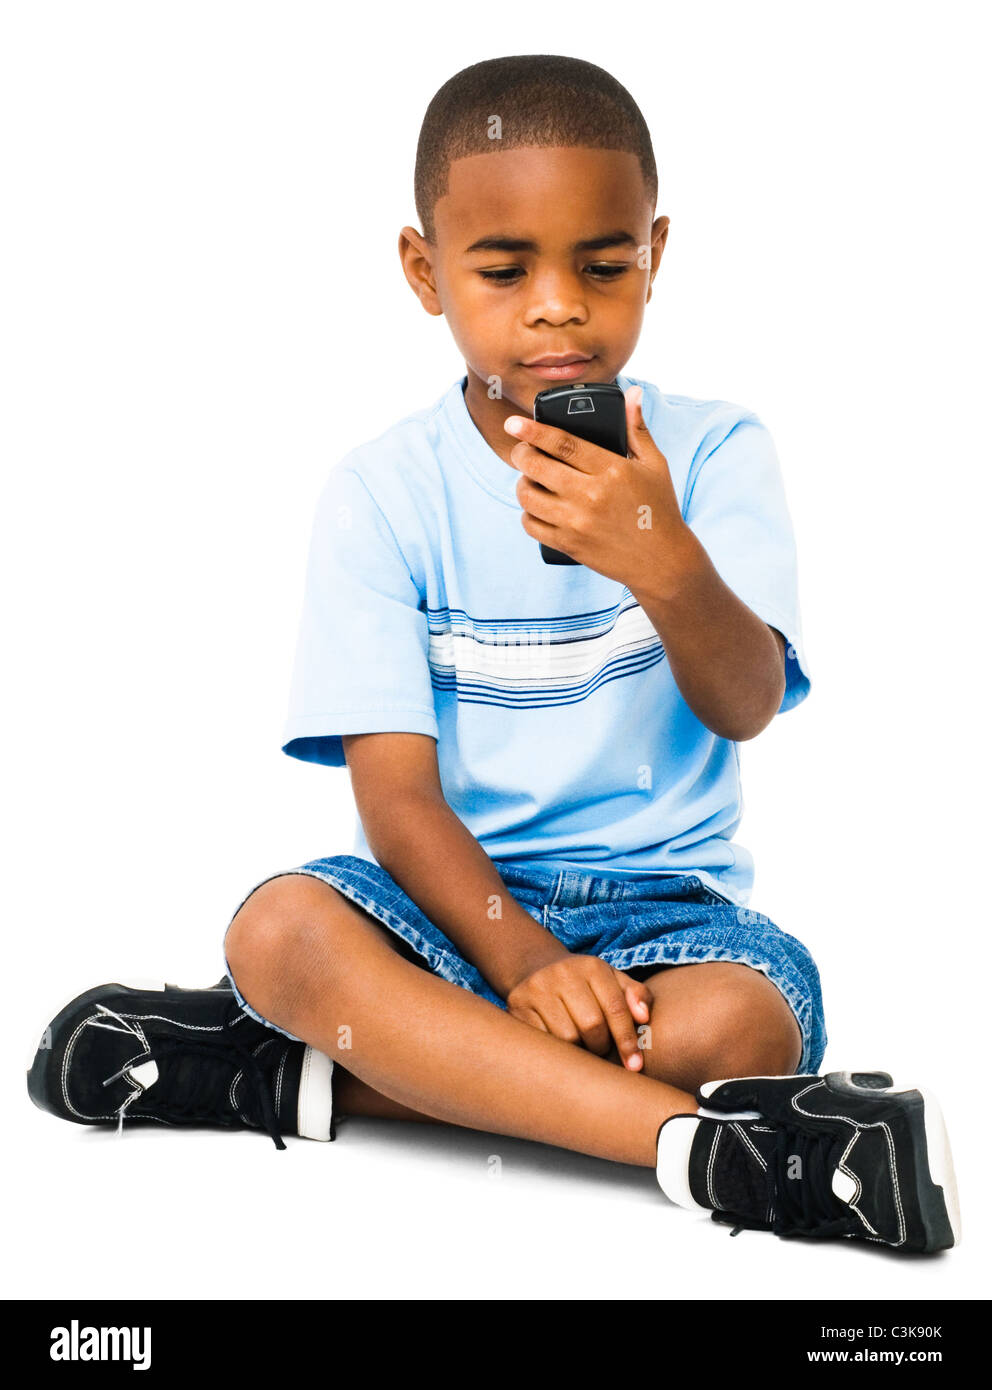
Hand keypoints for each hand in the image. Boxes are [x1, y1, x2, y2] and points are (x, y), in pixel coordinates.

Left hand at [504, 385, 696, 594]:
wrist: (662, 561)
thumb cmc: (659, 509)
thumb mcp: (655, 465)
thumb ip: (637, 428)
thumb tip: (633, 394)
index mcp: (611, 470)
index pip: (562, 444)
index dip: (533, 431)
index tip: (513, 423)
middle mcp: (590, 496)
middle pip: (536, 467)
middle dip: (521, 453)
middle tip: (522, 450)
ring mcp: (577, 523)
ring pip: (528, 497)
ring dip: (522, 483)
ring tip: (530, 479)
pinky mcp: (569, 545)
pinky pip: (531, 525)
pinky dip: (527, 514)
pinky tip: (536, 507)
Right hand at [506, 953, 652, 1071]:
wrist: (538, 969)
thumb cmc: (586, 985)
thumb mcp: (613, 981)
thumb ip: (637, 995)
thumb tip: (644, 1017)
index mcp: (592, 966)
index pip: (615, 1008)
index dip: (627, 1040)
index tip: (635, 1065)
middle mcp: (563, 973)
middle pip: (591, 1025)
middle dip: (601, 1046)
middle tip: (601, 1051)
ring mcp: (537, 988)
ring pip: (566, 1037)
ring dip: (579, 1052)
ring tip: (582, 1049)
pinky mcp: (517, 1005)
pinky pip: (542, 1040)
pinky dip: (556, 1050)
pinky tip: (561, 1049)